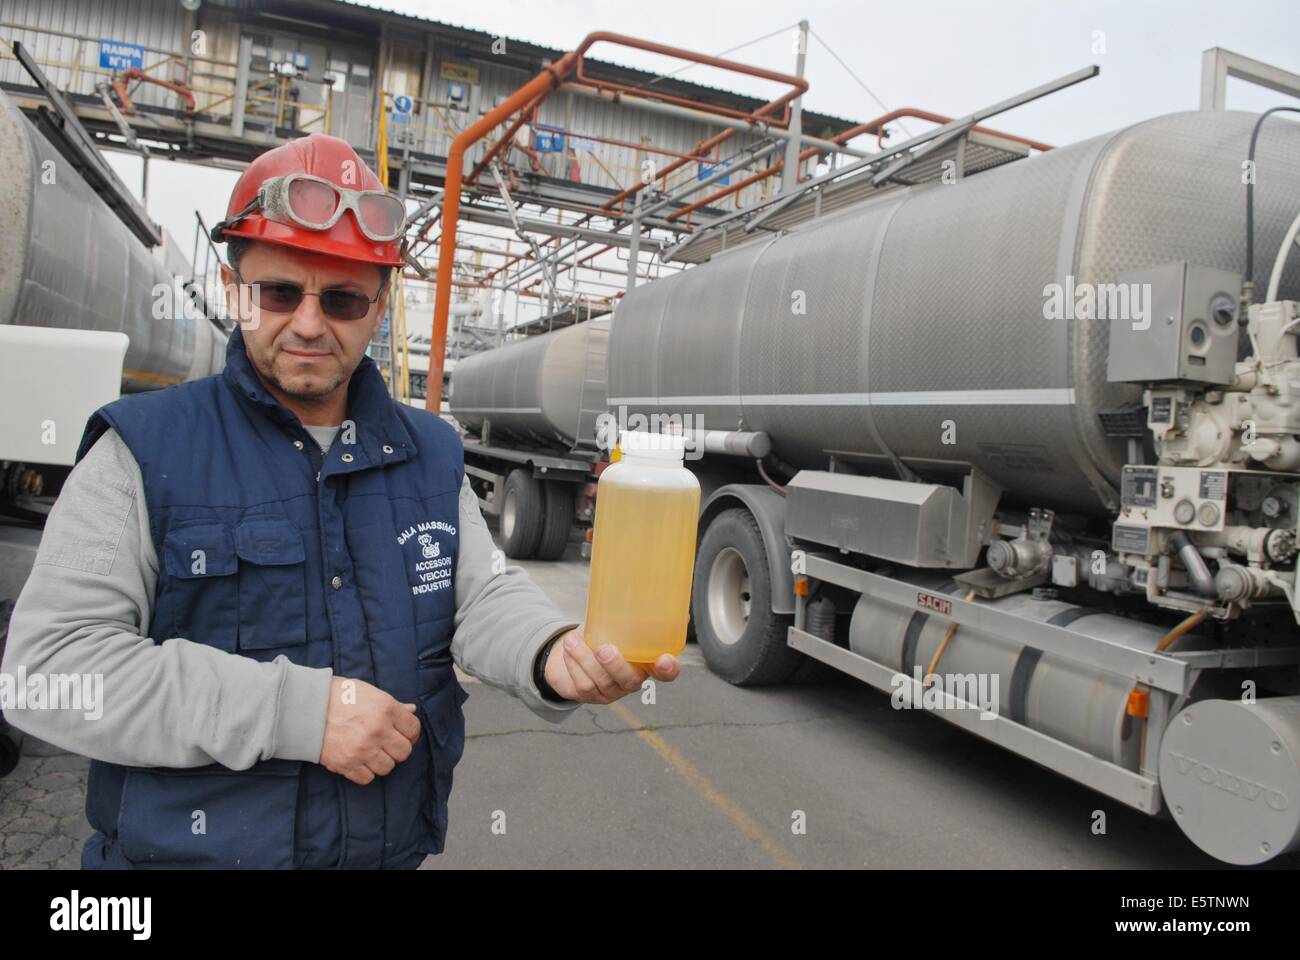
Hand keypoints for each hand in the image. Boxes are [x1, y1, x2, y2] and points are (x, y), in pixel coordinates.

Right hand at [320, 677, 420, 784]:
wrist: (306, 707)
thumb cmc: (339, 696)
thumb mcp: (369, 692)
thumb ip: (393, 704)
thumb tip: (412, 710)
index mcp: (387, 709)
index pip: (414, 729)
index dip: (410, 732)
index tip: (402, 733)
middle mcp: (378, 731)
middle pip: (404, 752)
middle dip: (398, 749)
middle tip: (387, 744)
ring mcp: (362, 749)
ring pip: (387, 767)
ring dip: (382, 761)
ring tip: (371, 751)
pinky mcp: (346, 764)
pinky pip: (367, 778)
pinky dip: (365, 772)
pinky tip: (359, 760)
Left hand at [543, 624, 680, 703]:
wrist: (574, 651)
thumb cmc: (603, 633)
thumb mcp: (616, 622)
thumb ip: (629, 612)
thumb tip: (646, 590)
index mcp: (646, 663)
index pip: (666, 672)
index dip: (669, 669)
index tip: (664, 659)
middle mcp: (631, 680)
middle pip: (630, 680)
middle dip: (616, 666)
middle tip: (603, 649)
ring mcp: (611, 691)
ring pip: (601, 681)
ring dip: (584, 659)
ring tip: (571, 640)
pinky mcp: (590, 696)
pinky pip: (582, 684)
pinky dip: (573, 664)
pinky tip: (568, 649)